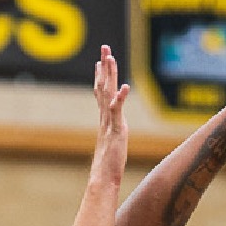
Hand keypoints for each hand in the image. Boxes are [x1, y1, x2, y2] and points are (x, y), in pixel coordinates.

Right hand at [91, 44, 129, 183]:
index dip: (101, 76)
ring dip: (109, 75)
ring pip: (108, 94)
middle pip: (103, 87)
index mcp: (105, 119)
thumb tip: (112, 133)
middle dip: (104, 67)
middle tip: (104, 48)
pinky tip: (126, 87)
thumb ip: (112, 135)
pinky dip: (121, 98)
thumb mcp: (113, 144)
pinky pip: (117, 111)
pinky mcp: (116, 130)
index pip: (101, 93)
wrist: (103, 178)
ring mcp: (110, 122)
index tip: (99, 61)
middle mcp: (106, 117)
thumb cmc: (108, 165)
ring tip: (110, 58)